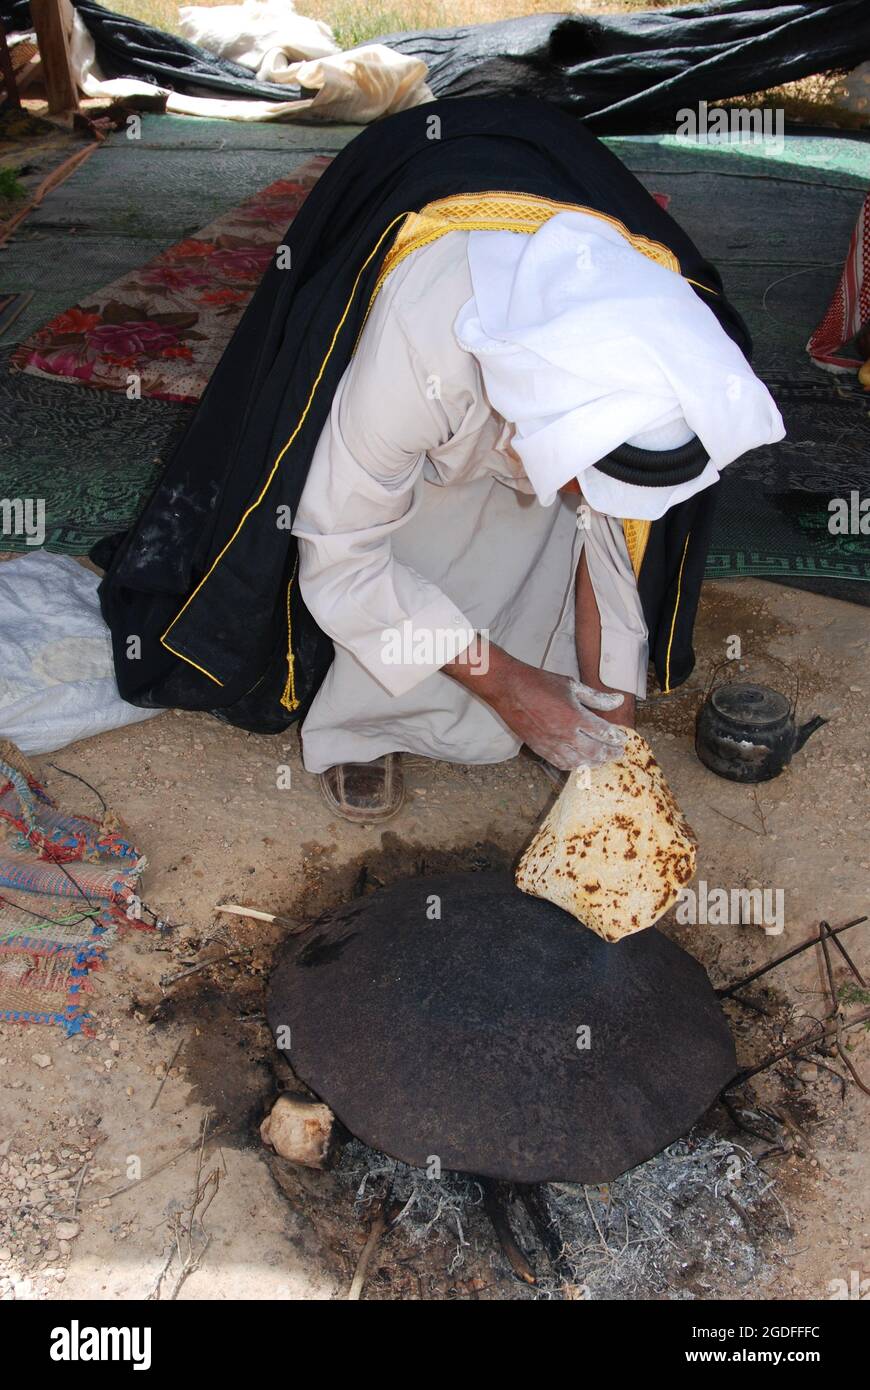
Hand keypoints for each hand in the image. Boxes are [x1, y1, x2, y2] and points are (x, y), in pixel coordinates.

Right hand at [494, 665, 626, 770]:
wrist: (509, 689)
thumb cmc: (540, 683)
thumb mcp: (572, 685)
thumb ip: (596, 697)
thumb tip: (618, 700)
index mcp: (575, 716)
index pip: (603, 733)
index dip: (616, 738)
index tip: (623, 739)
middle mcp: (564, 734)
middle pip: (594, 751)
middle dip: (610, 754)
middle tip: (619, 753)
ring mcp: (551, 744)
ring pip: (579, 762)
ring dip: (594, 762)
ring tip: (603, 759)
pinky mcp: (539, 748)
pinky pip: (560, 763)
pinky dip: (574, 766)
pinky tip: (580, 763)